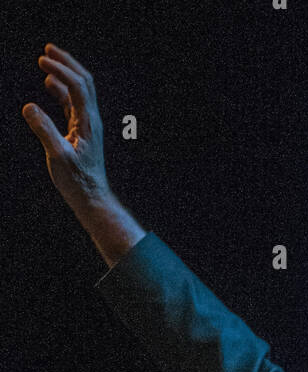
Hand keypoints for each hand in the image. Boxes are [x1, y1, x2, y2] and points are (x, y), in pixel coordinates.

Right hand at [22, 44, 109, 212]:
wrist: (92, 199)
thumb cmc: (77, 182)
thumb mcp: (57, 156)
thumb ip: (44, 130)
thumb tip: (29, 107)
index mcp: (88, 123)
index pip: (77, 86)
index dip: (60, 69)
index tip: (42, 59)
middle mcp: (91, 120)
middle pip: (83, 82)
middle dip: (66, 63)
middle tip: (47, 49)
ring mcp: (87, 125)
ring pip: (78, 91)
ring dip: (63, 74)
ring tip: (46, 61)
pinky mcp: (81, 132)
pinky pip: (72, 104)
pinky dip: (61, 91)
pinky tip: (48, 85)